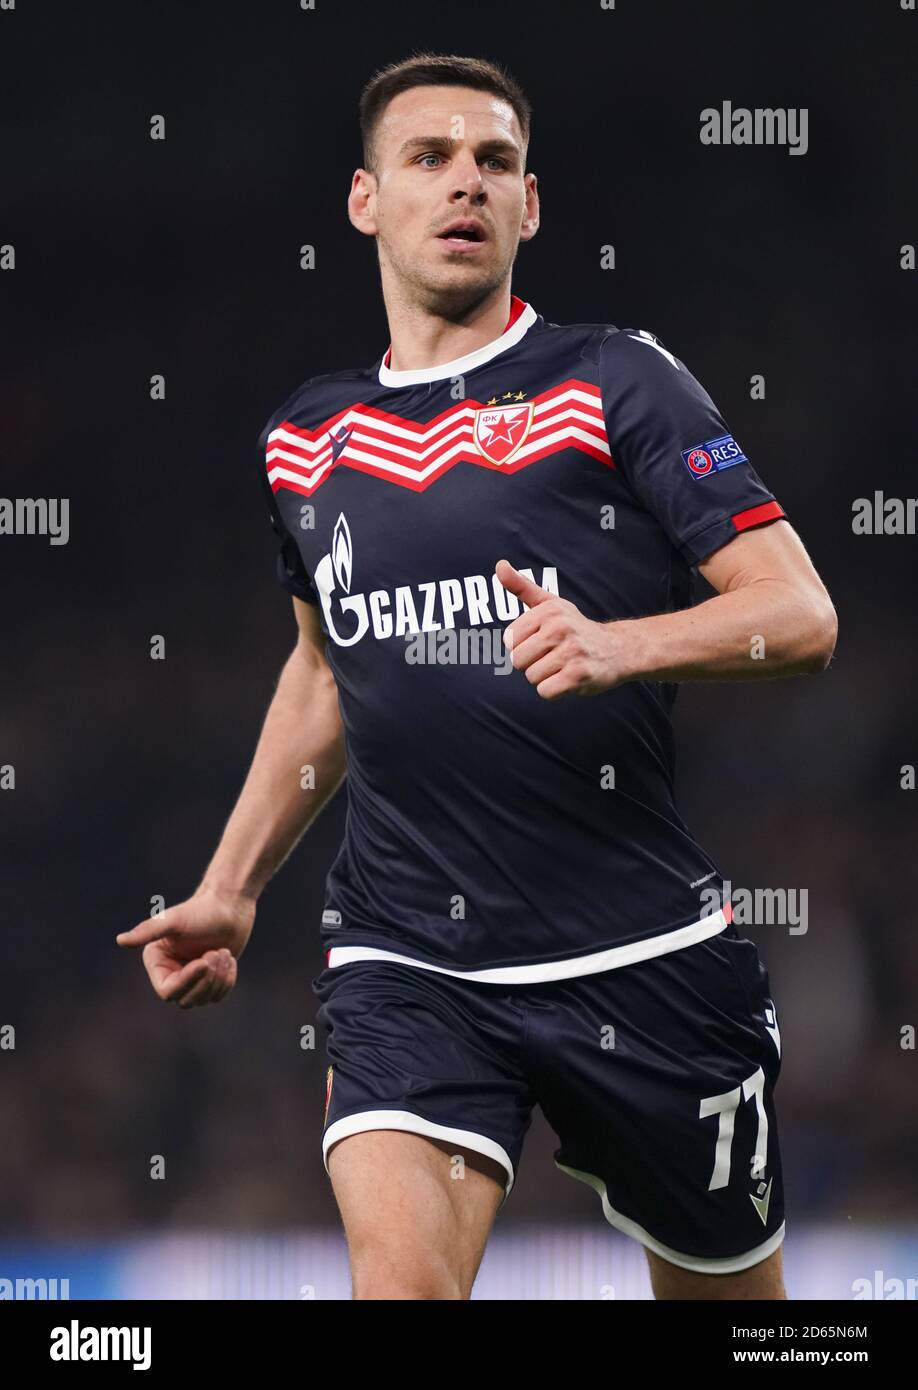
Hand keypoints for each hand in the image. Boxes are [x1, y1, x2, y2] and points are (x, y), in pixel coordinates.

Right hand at [115, 884, 254, 1007]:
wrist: (229, 906)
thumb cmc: (201, 911)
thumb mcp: (174, 920)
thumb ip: (148, 931)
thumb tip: (120, 940)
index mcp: (157, 962)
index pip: (168, 991)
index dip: (187, 981)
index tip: (204, 961)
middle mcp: (171, 972)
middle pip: (186, 1000)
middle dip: (206, 979)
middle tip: (217, 952)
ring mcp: (192, 978)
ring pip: (203, 999)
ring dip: (219, 977)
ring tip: (223, 952)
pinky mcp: (210, 979)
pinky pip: (218, 995)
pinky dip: (227, 980)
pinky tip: (229, 958)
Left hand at [496, 559, 631, 699]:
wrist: (617, 649)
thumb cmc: (575, 627)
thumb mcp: (550, 604)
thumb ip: (521, 587)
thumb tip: (499, 566)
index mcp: (548, 610)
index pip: (509, 640)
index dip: (522, 645)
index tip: (542, 640)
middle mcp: (560, 628)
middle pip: (518, 660)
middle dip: (532, 663)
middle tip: (553, 655)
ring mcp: (571, 652)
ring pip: (532, 677)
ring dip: (544, 677)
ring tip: (562, 666)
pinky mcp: (579, 675)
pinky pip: (545, 691)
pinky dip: (553, 690)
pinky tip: (568, 679)